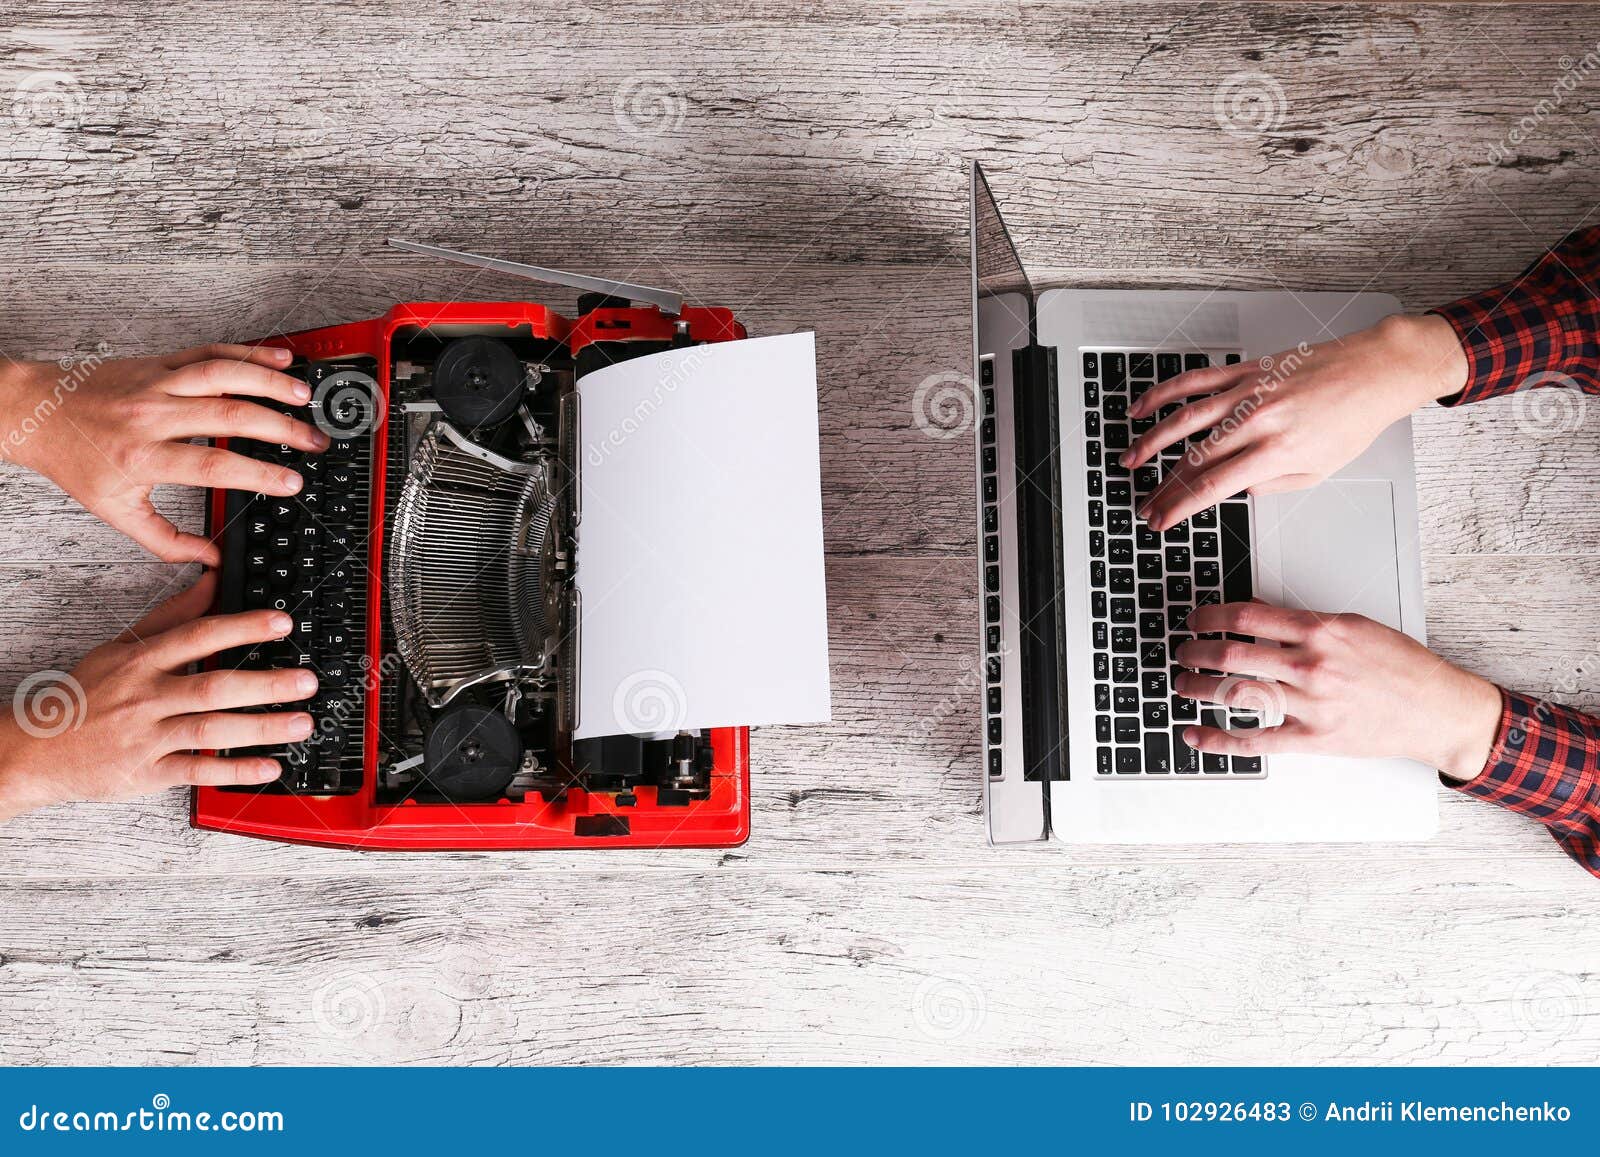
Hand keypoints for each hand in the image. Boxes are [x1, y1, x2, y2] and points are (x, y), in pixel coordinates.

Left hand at [0, 342, 328, 564]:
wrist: (37, 412)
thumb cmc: (76, 460)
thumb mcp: (115, 511)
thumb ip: (165, 541)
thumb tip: (210, 559)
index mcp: (144, 456)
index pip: (213, 465)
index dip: (258, 474)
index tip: (290, 482)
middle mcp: (153, 416)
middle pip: (228, 416)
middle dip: (280, 428)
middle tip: (314, 441)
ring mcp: (157, 384)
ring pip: (222, 375)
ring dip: (269, 382)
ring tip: (304, 396)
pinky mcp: (159, 363)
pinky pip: (209, 352)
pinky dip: (247, 353)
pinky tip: (278, 358)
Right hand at [0, 573, 317, 820]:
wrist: (38, 749)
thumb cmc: (87, 694)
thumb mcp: (122, 647)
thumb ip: (172, 615)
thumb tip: (212, 580)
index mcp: (142, 662)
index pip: (199, 637)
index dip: (243, 627)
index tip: (282, 622)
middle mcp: (146, 698)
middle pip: (213, 687)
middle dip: (266, 684)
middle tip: (306, 681)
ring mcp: (147, 737)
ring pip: (211, 731)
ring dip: (261, 728)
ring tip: (302, 723)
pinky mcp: (148, 773)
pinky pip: (198, 772)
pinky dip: (235, 771)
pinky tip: (270, 767)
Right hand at [1122, 313, 1468, 529]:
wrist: (1373, 372)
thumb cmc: (1352, 420)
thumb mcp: (1318, 471)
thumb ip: (1271, 485)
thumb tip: (1235, 490)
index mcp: (1275, 452)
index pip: (1213, 486)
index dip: (1180, 506)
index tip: (1161, 519)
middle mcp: (1256, 421)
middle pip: (1193, 459)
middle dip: (1162, 487)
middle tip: (1144, 503)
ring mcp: (1247, 392)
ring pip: (1184, 419)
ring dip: (1151, 443)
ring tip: (1130, 460)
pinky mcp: (1245, 371)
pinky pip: (1196, 380)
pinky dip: (1164, 394)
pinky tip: (1142, 408)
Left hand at [1172, 601, 1501, 779]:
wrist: (1437, 709)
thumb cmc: (1400, 666)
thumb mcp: (1354, 626)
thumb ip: (1306, 622)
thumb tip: (1258, 615)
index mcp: (1320, 631)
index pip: (1247, 617)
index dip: (1210, 617)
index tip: (1196, 620)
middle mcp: (1311, 665)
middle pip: (1232, 654)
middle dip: (1196, 652)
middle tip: (1183, 652)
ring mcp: (1311, 704)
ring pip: (1236, 694)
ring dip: (1199, 689)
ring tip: (1183, 684)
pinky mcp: (1314, 739)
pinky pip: (1255, 741)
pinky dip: (1218, 739)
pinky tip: (1195, 734)